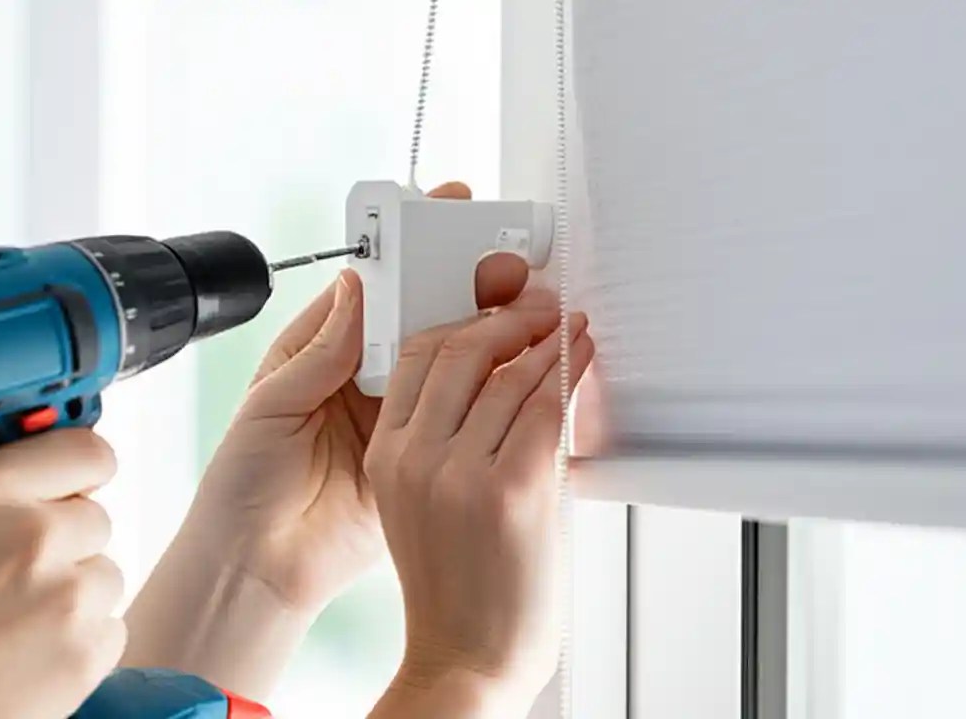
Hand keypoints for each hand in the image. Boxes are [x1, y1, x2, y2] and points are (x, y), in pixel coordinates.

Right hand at [0, 430, 123, 718]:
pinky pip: (109, 631)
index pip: (88, 453)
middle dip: (66, 546)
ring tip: (9, 625)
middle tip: (13, 579)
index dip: (82, 474)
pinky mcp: (85, 653)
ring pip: (105, 578)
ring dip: (73, 598)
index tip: (76, 488)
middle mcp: (35, 536)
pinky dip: (79, 645)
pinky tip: (24, 657)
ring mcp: (66, 596)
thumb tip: (38, 482)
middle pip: (96, 522)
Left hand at [123, 181, 531, 697]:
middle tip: (508, 265)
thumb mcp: (272, 405)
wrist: (262, 564)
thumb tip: (359, 286)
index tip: (451, 212)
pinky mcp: (420, 451)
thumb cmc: (245, 482)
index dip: (414, 247)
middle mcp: (365, 371)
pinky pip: (460, 411)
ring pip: (451, 357)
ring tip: (525, 306)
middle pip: (425, 313)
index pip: (378, 284)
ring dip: (489, 330)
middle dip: (467, 282)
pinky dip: (491, 389)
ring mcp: (398, 410)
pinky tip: (517, 367)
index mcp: (325, 347)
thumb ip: (321, 350)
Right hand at [367, 290, 594, 717]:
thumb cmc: (456, 591)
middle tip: (536, 307)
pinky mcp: (512, 489)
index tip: (493, 312)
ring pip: (507, 374)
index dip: (460, 323)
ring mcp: (462, 473)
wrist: (470, 658)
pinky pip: (544, 407)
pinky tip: (579, 356)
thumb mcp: (422, 506)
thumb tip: (502, 383)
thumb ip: (446, 443)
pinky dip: (567, 371)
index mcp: (387, 459)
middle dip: (505, 318)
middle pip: (458, 352)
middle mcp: (417, 459)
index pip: (413, 360)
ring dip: (545, 339)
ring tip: (567, 327)